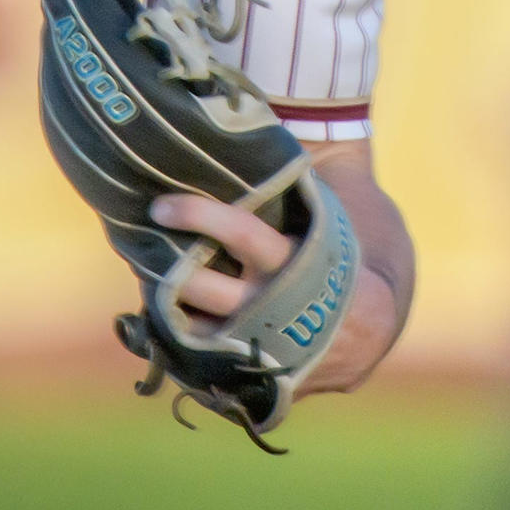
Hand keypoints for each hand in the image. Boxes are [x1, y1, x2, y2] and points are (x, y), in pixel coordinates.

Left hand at [153, 172, 407, 401]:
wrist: (365, 328)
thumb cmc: (330, 257)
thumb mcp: (320, 220)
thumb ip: (287, 189)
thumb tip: (247, 133)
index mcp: (292, 263)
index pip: (240, 233)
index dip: (199, 216)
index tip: (161, 206)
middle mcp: (272, 308)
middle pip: (204, 288)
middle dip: (168, 269)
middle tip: (144, 248)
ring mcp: (260, 348)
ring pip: (193, 331)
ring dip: (165, 308)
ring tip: (150, 282)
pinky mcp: (249, 376)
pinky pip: (198, 365)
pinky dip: (177, 343)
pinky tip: (165, 320)